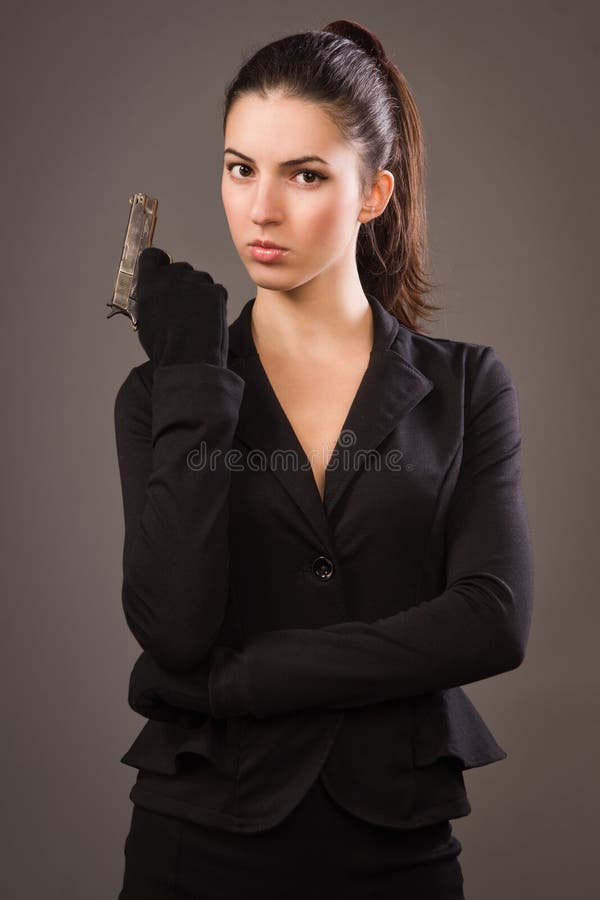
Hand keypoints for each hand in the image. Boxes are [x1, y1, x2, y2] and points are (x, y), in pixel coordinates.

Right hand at [135, 246, 228, 366]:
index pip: (152, 256)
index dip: (158, 262)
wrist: (188, 360)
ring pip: (200, 279)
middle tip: (185, 304)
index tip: (162, 268)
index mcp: (150, 282)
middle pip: (180, 268)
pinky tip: (209, 320)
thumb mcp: (145, 321)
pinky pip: (216, 290)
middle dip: (183, 282)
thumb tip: (155, 297)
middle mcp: (171, 277)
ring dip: (200, 292)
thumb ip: (150, 300)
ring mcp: (195, 282)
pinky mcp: (215, 291)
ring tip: (197, 317)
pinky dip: (215, 303)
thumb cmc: (165, 347)